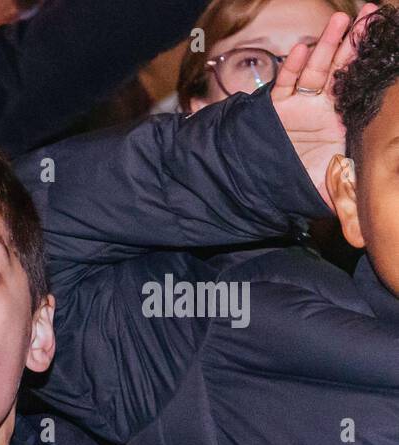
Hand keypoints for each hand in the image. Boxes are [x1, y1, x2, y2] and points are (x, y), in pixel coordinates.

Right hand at [272, 4, 377, 205]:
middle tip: (371, 13)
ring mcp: (300, 105)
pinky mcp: (276, 109)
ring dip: (327, 44)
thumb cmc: (300, 185)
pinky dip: (293, 68)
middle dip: (354, 41)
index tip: (384, 40)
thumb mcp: (332, 187)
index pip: (358, 85)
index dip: (369, 63)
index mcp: (341, 120)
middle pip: (340, 68)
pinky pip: (286, 84)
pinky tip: (301, 50)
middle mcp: (323, 108)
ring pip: (315, 69)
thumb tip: (369, 219)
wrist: (263, 189)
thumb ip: (350, 194)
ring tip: (340, 20)